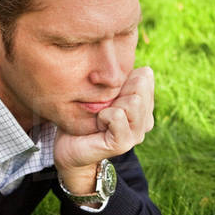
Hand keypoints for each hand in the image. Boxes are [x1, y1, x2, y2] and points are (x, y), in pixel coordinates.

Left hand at [54, 66, 154, 192]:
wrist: (69, 146)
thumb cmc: (84, 116)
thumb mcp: (104, 91)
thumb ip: (121, 80)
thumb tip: (143, 68)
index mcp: (144, 105)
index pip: (145, 76)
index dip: (122, 79)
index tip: (108, 94)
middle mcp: (145, 120)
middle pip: (140, 86)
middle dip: (116, 91)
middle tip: (102, 106)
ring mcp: (137, 133)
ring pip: (132, 101)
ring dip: (110, 105)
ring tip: (100, 116)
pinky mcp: (124, 143)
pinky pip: (117, 115)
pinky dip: (102, 116)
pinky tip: (97, 125)